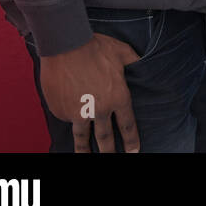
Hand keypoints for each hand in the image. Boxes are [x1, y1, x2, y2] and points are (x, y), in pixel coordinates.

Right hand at [39, 33, 141, 152]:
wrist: (66, 46)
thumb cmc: (96, 47)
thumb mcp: (122, 52)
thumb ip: (134, 62)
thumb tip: (144, 63)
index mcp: (118, 97)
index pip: (127, 125)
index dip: (132, 140)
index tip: (133, 151)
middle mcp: (99, 109)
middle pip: (105, 138)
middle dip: (110, 152)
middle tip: (114, 159)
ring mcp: (78, 113)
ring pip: (83, 137)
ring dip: (85, 150)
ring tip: (86, 158)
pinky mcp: (61, 110)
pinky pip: (66, 119)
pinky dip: (68, 119)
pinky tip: (69, 115)